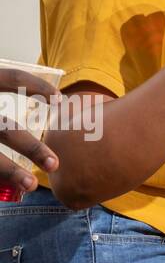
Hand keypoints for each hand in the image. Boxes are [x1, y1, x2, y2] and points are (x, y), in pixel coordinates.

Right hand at [0, 67, 59, 191]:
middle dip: (31, 148)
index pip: (10, 77)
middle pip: (4, 130)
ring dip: (9, 171)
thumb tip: (56, 101)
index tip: (60, 99)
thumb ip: (4, 88)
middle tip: (56, 164)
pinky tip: (7, 186)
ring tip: (32, 185)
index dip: (36, 85)